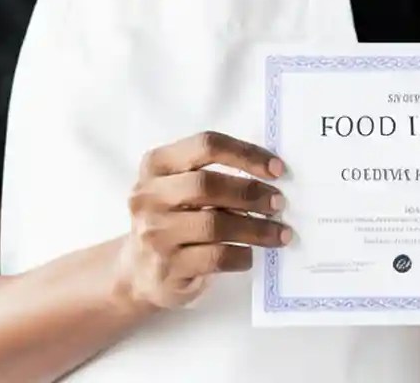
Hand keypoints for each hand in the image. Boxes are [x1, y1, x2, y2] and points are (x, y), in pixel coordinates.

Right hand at [114, 131, 289, 309]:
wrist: (139, 273)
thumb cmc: (172, 222)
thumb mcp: (178, 189)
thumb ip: (213, 176)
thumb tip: (269, 178)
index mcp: (156, 165)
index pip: (205, 146)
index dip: (245, 154)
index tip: (277, 168)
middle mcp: (149, 196)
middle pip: (206, 184)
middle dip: (250, 192)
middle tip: (278, 203)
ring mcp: (155, 233)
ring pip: (214, 224)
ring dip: (256, 228)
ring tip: (279, 233)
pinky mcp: (168, 267)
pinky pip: (216, 257)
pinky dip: (241, 255)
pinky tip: (250, 254)